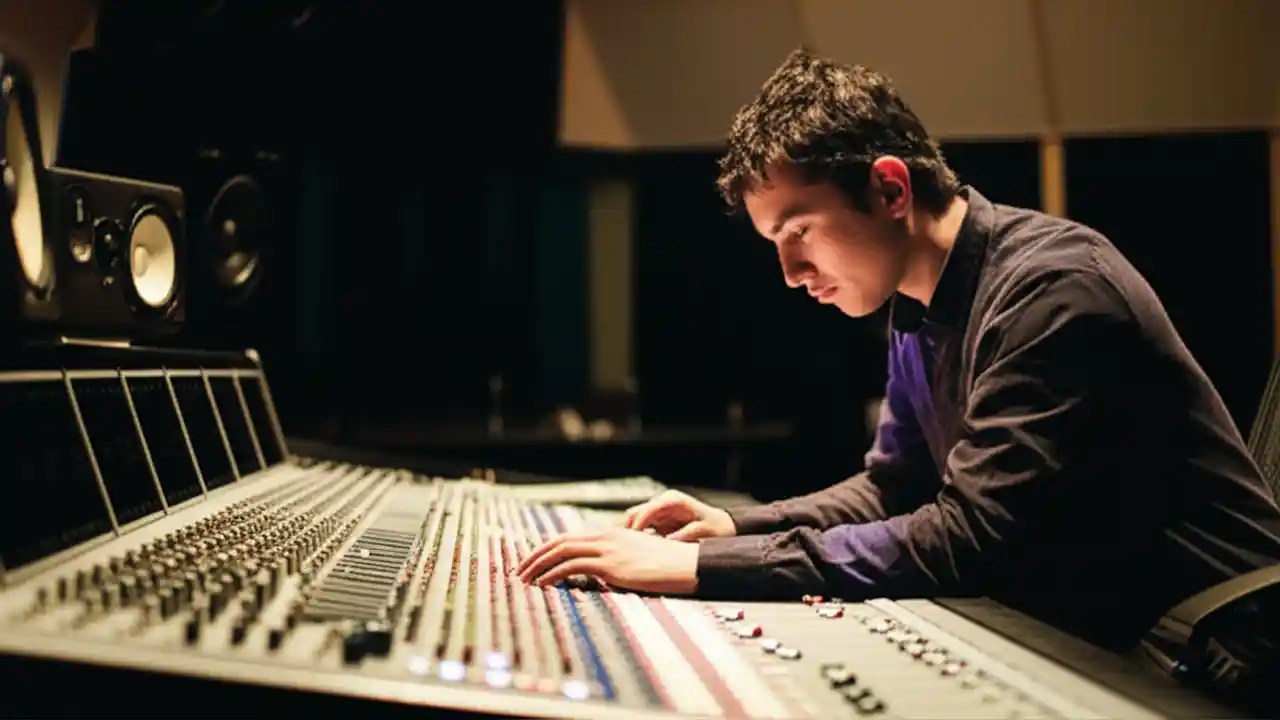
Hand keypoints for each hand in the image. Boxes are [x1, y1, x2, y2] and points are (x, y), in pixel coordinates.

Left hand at [516, 527, 698, 594]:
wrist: (686, 564)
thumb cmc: (666, 565)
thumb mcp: (637, 558)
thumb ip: (616, 560)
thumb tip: (600, 572)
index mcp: (610, 533)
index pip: (569, 538)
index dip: (547, 548)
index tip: (533, 561)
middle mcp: (605, 536)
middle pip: (559, 541)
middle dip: (535, 555)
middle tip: (518, 570)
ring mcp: (606, 549)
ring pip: (560, 552)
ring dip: (537, 565)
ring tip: (523, 579)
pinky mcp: (609, 564)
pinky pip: (571, 566)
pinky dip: (552, 574)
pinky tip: (542, 584)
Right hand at [621, 489, 735, 541]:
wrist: (723, 526)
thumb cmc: (715, 528)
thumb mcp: (704, 531)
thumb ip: (686, 534)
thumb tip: (668, 541)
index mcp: (672, 501)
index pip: (646, 510)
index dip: (636, 526)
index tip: (632, 543)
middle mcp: (663, 501)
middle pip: (635, 513)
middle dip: (628, 531)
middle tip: (627, 551)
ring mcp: (659, 510)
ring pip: (634, 520)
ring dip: (632, 535)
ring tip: (632, 552)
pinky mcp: (659, 519)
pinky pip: (642, 527)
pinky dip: (638, 537)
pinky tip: (640, 550)